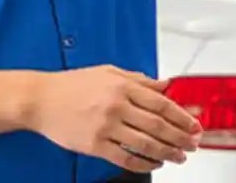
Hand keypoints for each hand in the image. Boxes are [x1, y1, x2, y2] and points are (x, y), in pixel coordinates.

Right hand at [24, 65, 201, 173]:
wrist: (41, 99)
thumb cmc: (72, 85)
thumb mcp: (108, 72)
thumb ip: (139, 79)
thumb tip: (165, 85)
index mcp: (122, 86)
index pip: (162, 104)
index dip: (183, 116)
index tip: (195, 125)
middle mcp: (116, 105)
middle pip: (158, 125)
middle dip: (181, 137)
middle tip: (193, 143)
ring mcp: (106, 126)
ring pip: (145, 144)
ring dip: (167, 152)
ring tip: (180, 156)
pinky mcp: (95, 145)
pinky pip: (126, 157)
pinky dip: (144, 163)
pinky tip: (155, 164)